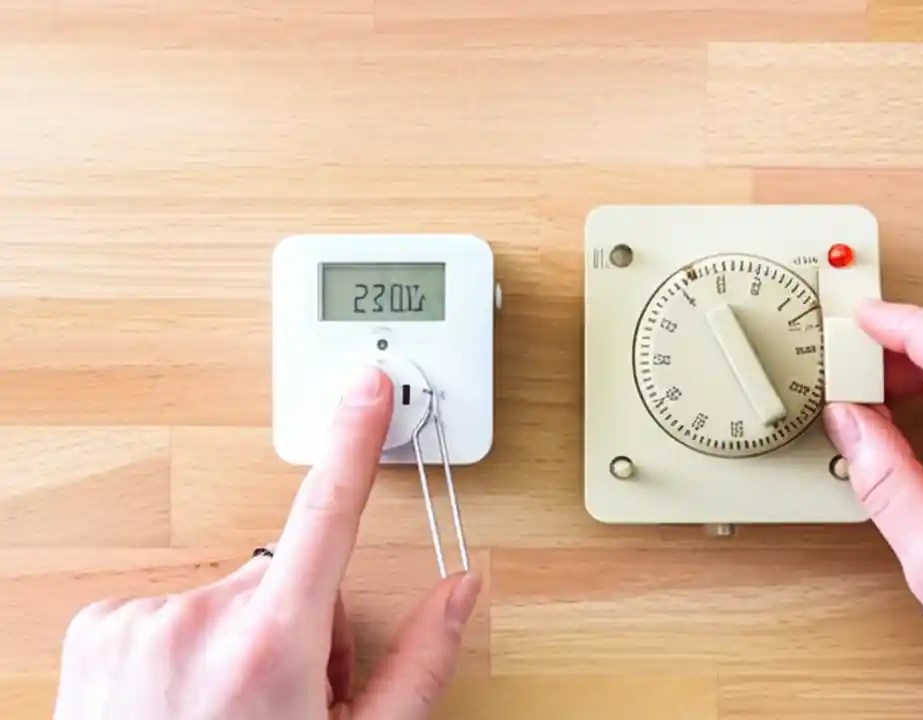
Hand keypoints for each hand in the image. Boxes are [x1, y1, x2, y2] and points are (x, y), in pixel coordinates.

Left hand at [53, 367, 480, 719]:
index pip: (328, 515)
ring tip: (231, 710)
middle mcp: (198, 621)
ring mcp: (140, 622)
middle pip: (286, 578)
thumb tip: (462, 589)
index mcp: (271, 646)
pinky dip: (185, 646)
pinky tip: (185, 702)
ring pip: (228, 598)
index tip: (366, 385)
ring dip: (240, 641)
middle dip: (300, 624)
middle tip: (290, 697)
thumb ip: (420, 663)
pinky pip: (171, 611)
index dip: (354, 441)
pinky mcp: (100, 628)